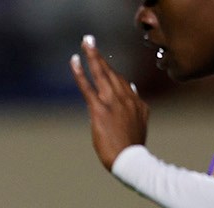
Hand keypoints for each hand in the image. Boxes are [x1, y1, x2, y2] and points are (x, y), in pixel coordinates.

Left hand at [70, 35, 148, 171]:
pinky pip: (88, 86)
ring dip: (93, 56)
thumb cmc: (133, 148)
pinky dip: (80, 73)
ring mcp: (113, 102)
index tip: (104, 66)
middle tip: (89, 41)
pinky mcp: (100, 109)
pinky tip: (74, 61)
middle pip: (111, 72)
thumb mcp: (139, 123)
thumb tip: (133, 89)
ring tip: (86, 42)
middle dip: (99, 56)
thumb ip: (137, 107)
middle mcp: (126, 97)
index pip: (123, 83)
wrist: (131, 160)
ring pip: (102, 73)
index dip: (111, 74)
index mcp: (136, 102)